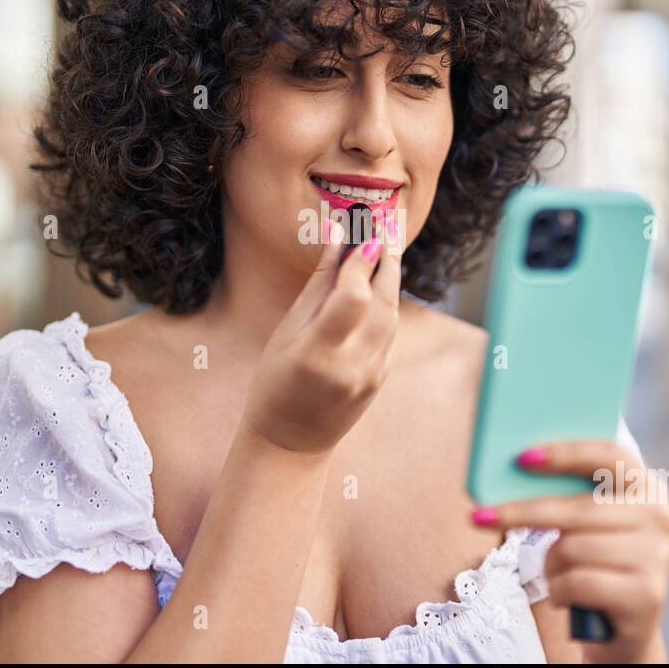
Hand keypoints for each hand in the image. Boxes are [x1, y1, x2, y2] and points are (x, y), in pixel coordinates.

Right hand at [240, 214, 401, 455]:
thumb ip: (319, 284)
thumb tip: (337, 236)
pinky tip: (381, 283)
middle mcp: (350, 366)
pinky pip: (389, 333)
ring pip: (392, 316)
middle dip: (388, 260)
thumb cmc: (276, 382)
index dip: (362, 262)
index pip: (353, 298)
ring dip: (392, 278)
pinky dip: (387, 304)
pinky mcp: (381, 379)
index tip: (369, 232)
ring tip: (388, 245)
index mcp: (317, 354)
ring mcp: (370, 376)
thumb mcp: (288, 331)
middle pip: (382, 303)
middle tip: (389, 225)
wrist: (290, 442)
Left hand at [472, 437, 668, 662]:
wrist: (623, 627)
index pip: (607, 456)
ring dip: (550, 566)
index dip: (564, 453)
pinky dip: (559, 591)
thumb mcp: (588, 523)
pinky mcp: (646, 594)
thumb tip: (516, 467)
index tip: (522, 458)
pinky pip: (577, 582)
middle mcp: (659, 516)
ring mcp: (657, 556)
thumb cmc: (595, 563)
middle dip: (521, 514)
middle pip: (577, 509)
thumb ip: (570, 494)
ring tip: (557, 575)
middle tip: (477, 517)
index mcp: (647, 486)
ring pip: (572, 548)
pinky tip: (566, 597)